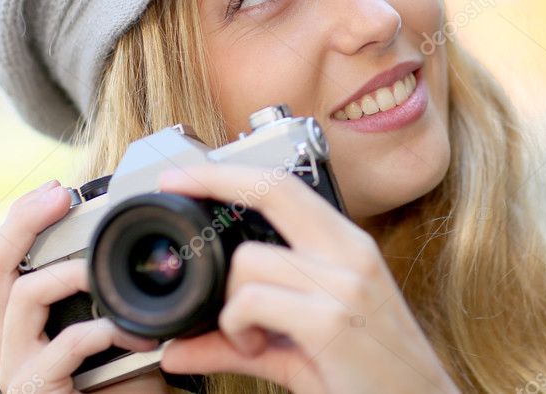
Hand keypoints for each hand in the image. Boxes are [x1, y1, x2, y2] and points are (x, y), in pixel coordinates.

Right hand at [0, 180, 166, 393]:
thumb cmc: (121, 382)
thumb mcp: (112, 327)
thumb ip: (108, 291)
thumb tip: (136, 244)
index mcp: (23, 323)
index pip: (1, 260)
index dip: (21, 218)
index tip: (55, 189)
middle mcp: (10, 341)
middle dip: (24, 222)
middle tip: (61, 198)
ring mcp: (18, 366)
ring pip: (24, 296)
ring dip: (71, 273)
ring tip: (105, 272)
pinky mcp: (35, 389)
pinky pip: (65, 344)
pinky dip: (104, 330)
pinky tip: (133, 332)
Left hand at [157, 164, 459, 393]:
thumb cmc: (370, 374)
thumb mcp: (301, 349)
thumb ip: (239, 343)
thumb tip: (178, 349)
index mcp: (347, 247)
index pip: (286, 187)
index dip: (232, 173)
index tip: (186, 174)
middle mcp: (350, 253)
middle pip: (275, 190)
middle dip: (216, 180)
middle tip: (174, 189)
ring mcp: (344, 283)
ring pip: (250, 261)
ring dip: (231, 304)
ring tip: (251, 336)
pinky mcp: (331, 319)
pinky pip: (253, 303)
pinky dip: (237, 328)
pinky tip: (259, 346)